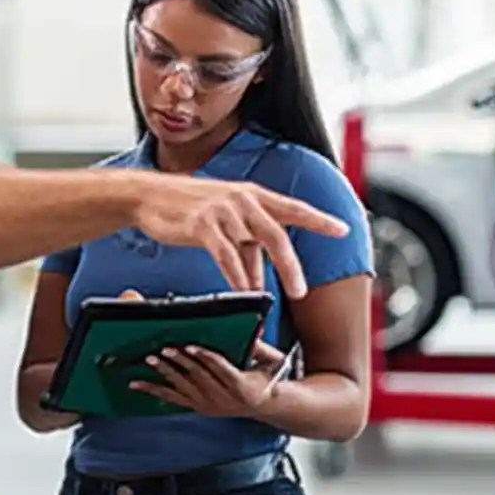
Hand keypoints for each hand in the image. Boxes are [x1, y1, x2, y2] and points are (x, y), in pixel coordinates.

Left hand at [129, 342, 285, 419]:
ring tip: (150, 359)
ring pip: (183, 387)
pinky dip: (154, 390)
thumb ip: (260, 347)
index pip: (220, 368)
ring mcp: (208, 404)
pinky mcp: (198, 407)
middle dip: (179, 362)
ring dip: (165, 372)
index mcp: (241, 386)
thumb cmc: (268, 378)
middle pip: (197, 376)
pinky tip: (138, 383)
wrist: (266, 405)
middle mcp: (223, 398)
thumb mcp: (271, 361)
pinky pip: (173, 398)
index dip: (204, 357)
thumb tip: (252, 331)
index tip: (190, 347)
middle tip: (164, 349)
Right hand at [130, 172, 348, 295]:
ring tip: (265, 298)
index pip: (293, 208)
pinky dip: (236, 276)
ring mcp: (223, 211)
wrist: (150, 195)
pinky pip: (225, 255)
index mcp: (252, 195)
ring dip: (260, 277)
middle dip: (292, 265)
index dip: (319, 219)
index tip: (343, 230)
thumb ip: (245, 246)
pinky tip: (243, 290)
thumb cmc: (188, 206)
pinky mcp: (202, 225)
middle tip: (301, 291)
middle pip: (277, 234)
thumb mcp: (224, 221)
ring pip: (252, 247)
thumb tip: (258, 278)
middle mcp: (242, 200)